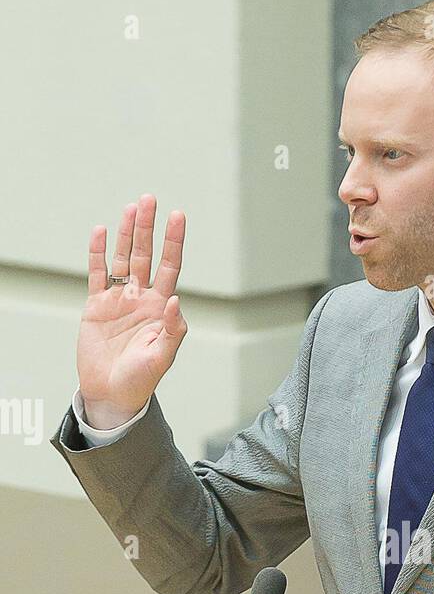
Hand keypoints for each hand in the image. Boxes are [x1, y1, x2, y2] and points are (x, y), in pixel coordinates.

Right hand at [76, 193, 186, 428]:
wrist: (112, 394)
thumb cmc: (141, 380)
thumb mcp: (162, 358)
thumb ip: (173, 330)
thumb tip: (176, 300)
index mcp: (161, 308)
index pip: (170, 267)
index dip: (174, 242)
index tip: (177, 216)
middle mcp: (142, 298)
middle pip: (146, 255)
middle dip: (148, 228)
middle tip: (149, 199)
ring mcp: (119, 300)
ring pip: (123, 258)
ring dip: (127, 233)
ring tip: (131, 208)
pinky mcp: (97, 306)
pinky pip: (97, 274)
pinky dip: (97, 253)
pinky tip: (100, 232)